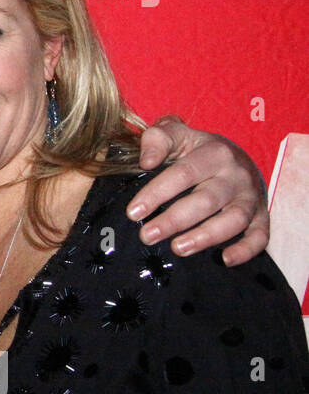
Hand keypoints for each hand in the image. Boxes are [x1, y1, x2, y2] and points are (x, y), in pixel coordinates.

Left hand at [129, 115, 268, 266]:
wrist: (236, 155)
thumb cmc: (196, 148)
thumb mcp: (176, 134)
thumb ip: (157, 140)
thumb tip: (146, 162)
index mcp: (214, 153)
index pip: (182, 174)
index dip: (156, 193)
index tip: (133, 213)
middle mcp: (236, 175)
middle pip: (206, 200)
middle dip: (175, 220)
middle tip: (147, 236)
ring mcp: (251, 197)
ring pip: (234, 219)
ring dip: (206, 237)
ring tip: (177, 248)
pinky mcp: (261, 215)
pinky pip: (261, 235)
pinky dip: (246, 249)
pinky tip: (225, 259)